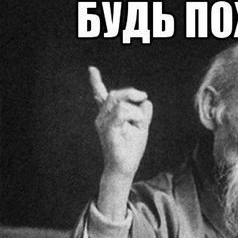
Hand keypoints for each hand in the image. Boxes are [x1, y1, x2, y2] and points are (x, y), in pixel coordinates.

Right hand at [88, 67, 152, 217]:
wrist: (124, 169)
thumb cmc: (130, 150)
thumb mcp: (141, 129)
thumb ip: (143, 114)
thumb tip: (146, 102)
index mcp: (108, 115)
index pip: (100, 95)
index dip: (95, 82)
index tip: (91, 69)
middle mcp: (102, 117)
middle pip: (115, 94)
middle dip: (131, 92)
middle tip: (143, 96)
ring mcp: (103, 123)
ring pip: (120, 102)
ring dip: (135, 110)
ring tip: (140, 123)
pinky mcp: (107, 130)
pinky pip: (121, 113)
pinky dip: (133, 116)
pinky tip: (137, 125)